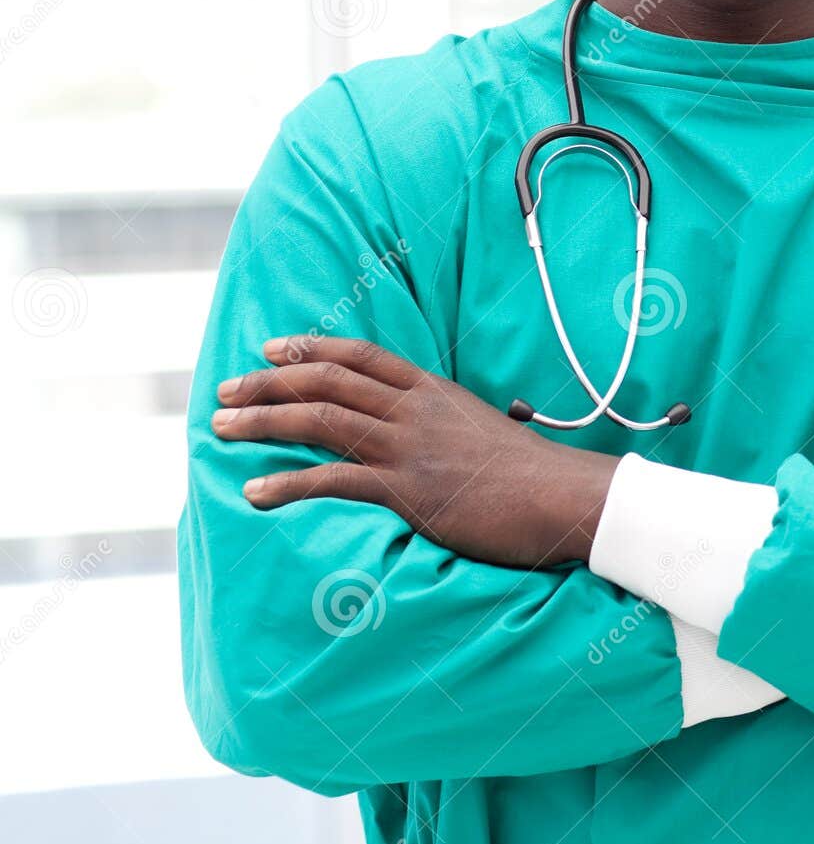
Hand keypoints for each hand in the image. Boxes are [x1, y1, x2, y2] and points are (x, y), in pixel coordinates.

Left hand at [210, 335, 618, 569]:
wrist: (561, 495)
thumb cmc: (531, 472)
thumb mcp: (483, 430)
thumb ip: (448, 425)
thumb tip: (431, 435)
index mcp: (433, 389)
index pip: (360, 355)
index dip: (309, 348)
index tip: (270, 348)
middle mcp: (414, 409)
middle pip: (327, 380)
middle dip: (267, 381)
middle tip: (225, 390)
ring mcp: (408, 447)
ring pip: (320, 419)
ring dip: (263, 421)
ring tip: (221, 428)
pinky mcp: (406, 489)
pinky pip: (333, 481)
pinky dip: (287, 484)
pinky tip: (255, 491)